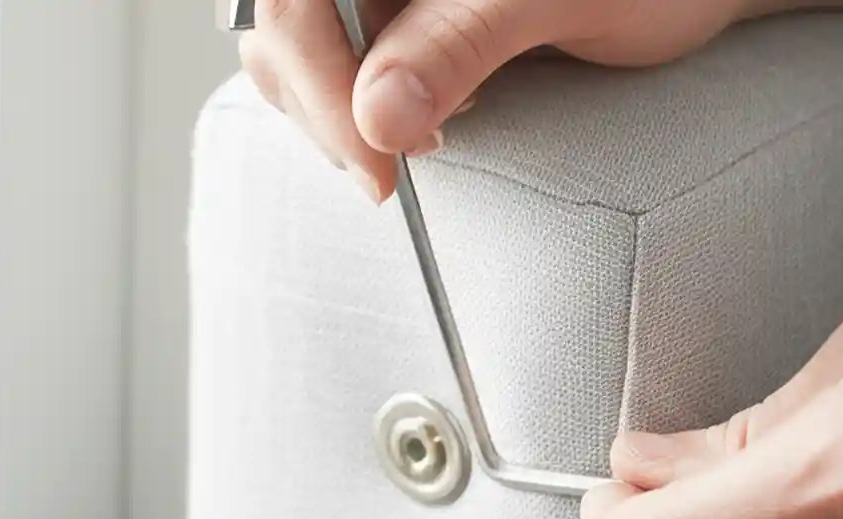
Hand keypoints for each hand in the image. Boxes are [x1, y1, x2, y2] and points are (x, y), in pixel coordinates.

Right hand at [238, 0, 830, 202]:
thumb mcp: (558, 1)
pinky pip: (329, 67)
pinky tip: (413, 125)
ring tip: (422, 140)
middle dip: (326, 112)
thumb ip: (461, 42)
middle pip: (284, 28)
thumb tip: (376, 117)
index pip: (296, 2)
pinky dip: (354, 113)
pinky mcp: (386, 18)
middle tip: (394, 176)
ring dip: (338, 118)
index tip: (375, 161)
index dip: (318, 81)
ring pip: (295, 53)